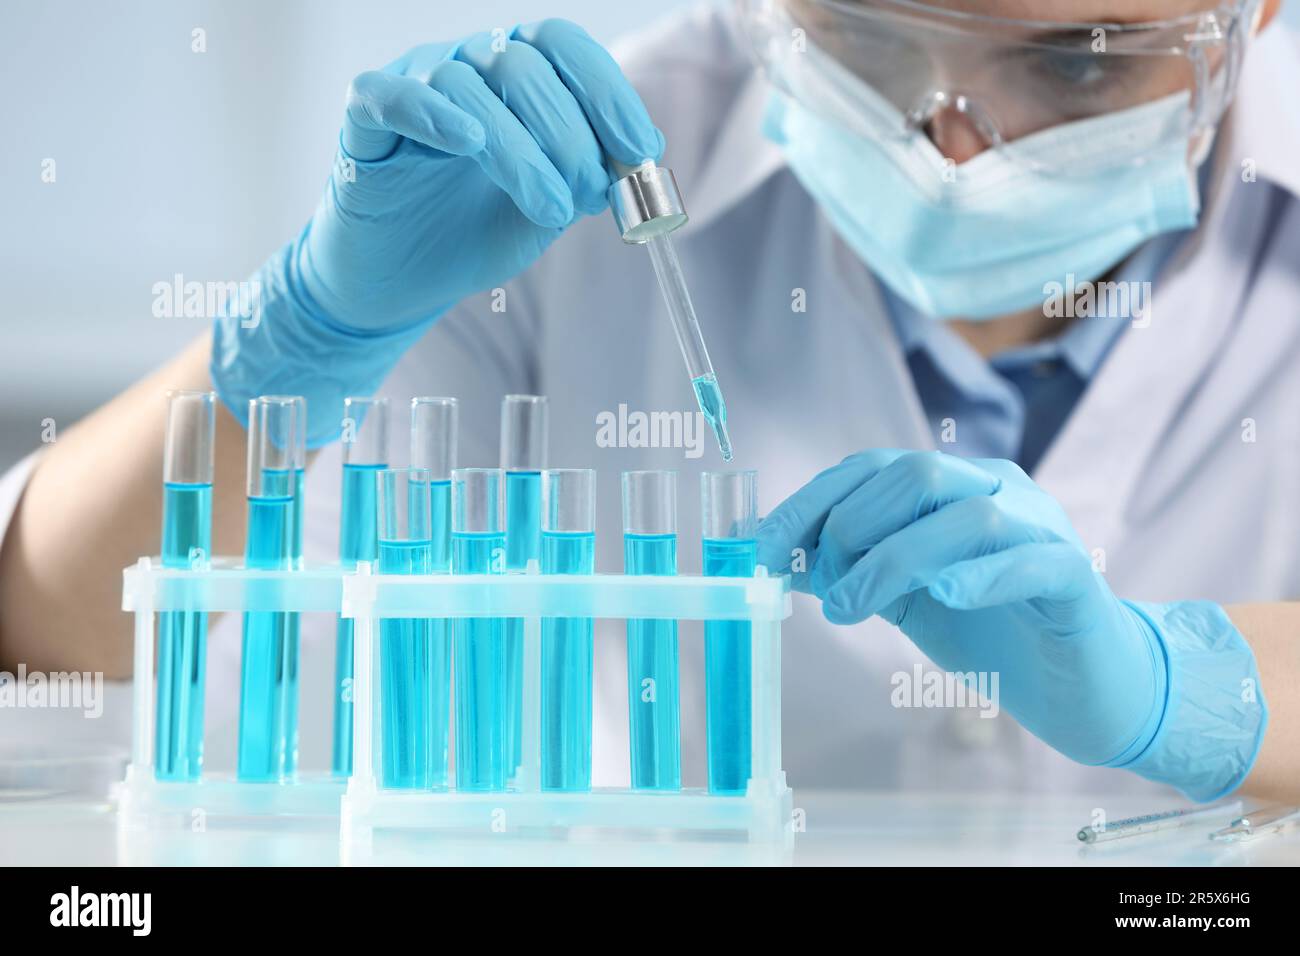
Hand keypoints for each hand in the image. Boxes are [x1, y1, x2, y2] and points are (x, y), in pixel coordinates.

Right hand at [310, 21, 662, 329]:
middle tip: (592, 195)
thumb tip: (646, 154)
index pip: (565, 48)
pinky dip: (430, 113)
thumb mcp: (550, 206)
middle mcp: (466, 64)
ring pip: (466, 87)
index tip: (641, 150)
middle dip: (570, 135)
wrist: (404, 280)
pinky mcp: (363, 120)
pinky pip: (389, 96)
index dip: (608, 93)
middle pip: (523, 65)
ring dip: (521, 151)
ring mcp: (412, 83)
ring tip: (552, 210)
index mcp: (516, 73)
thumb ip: (589, 176)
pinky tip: (469, 142)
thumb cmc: (475, 231)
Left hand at [758, 450, 1266, 798]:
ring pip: (968, 514)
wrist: (1082, 689)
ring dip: (896, 559)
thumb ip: (849, 572)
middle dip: (851, 526)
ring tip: (852, 609)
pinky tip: (947, 595)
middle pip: (918, 475)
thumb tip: (769, 558)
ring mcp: (1043, 529)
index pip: (873, 467)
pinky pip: (1033, 560)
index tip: (760, 546)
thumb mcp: (904, 599)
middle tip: (823, 589)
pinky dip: (984, 572)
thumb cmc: (992, 633)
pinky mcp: (1075, 578)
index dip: (811, 500)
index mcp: (954, 487)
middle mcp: (1000, 491)